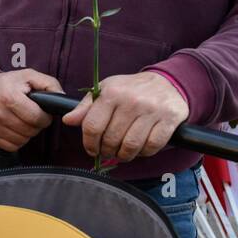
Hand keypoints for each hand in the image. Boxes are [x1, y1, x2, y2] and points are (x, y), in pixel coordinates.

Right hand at [0, 69, 63, 150]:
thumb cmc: (5, 83)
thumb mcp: (28, 75)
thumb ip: (49, 84)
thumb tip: (62, 98)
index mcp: (10, 97)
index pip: (36, 118)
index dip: (45, 117)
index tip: (43, 113)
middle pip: (30, 131)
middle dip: (37, 125)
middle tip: (33, 116)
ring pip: (23, 140)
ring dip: (28, 133)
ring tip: (24, 121)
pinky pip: (12, 146)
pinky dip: (18, 140)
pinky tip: (16, 129)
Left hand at [61, 72, 188, 161]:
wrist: (166, 82)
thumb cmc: (130, 90)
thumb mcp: (105, 91)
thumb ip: (86, 107)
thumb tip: (68, 120)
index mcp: (112, 93)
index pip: (92, 126)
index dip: (89, 143)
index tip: (92, 149)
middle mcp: (132, 101)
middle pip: (111, 139)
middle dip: (107, 151)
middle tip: (108, 151)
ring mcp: (152, 110)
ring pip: (131, 146)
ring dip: (124, 155)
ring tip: (122, 152)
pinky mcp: (169, 119)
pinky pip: (152, 146)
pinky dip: (144, 152)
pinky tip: (140, 149)